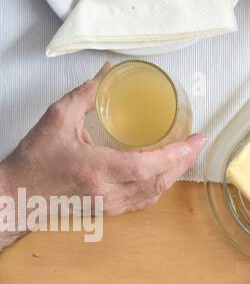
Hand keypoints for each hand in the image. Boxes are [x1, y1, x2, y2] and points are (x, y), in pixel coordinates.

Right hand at [0, 65, 204, 249]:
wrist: (15, 195)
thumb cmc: (34, 159)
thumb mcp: (57, 118)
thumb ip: (87, 93)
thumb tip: (109, 72)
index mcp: (95, 169)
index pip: (145, 166)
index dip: (174, 155)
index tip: (194, 140)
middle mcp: (106, 192)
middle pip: (157, 182)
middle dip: (183, 162)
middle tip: (197, 141)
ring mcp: (108, 205)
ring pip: (153, 194)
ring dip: (174, 174)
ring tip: (187, 153)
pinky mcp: (107, 211)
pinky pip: (142, 201)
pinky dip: (159, 186)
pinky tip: (166, 172)